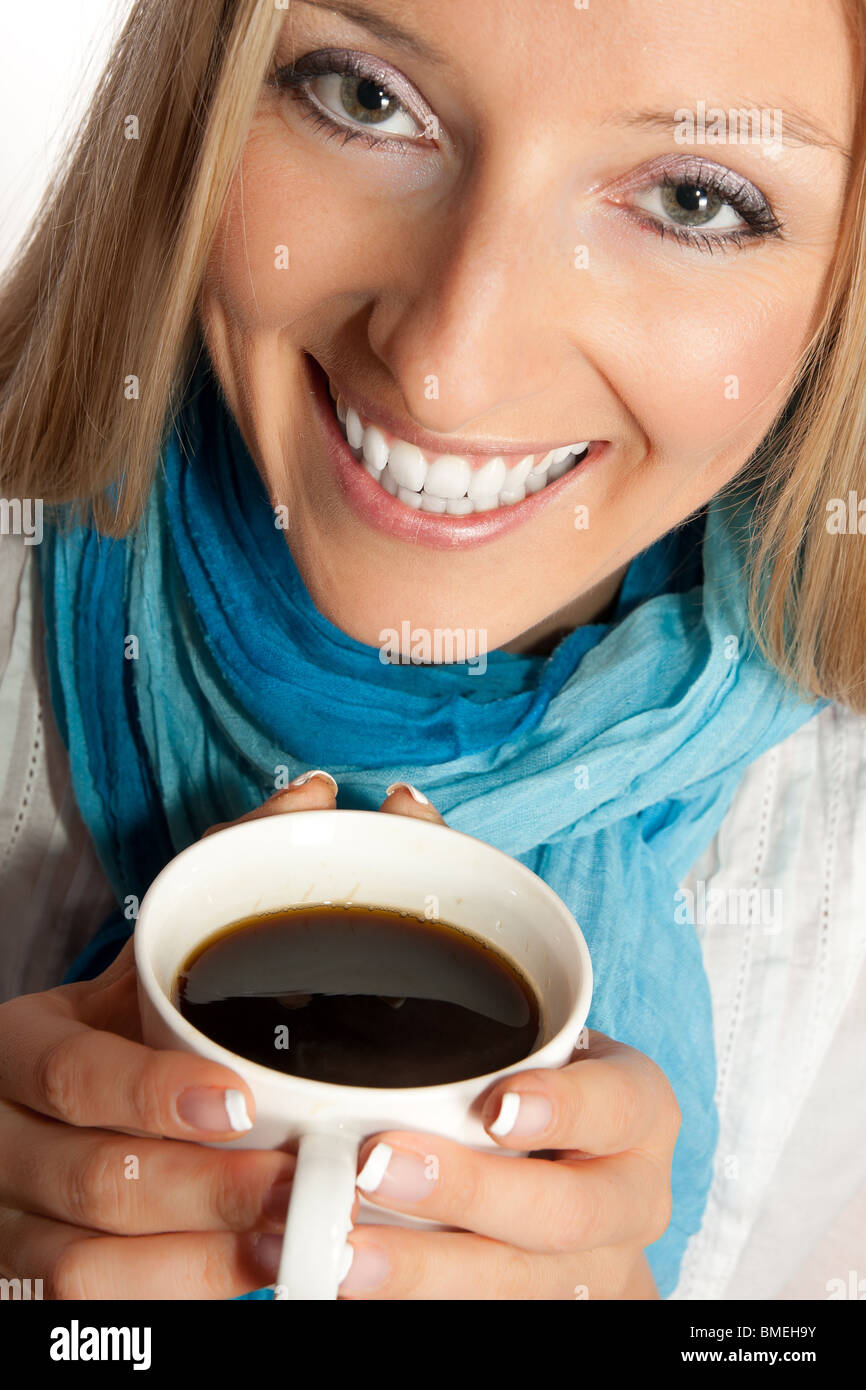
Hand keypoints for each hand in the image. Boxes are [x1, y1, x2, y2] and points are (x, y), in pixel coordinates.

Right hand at [0, 771, 360, 1298]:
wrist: (23, 1122)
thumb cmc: (98, 1039)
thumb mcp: (139, 972)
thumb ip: (218, 883)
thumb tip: (316, 797)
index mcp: (21, 1048)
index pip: (72, 1076)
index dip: (152, 1094)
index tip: (238, 1103)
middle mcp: (4, 1137)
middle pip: (94, 1177)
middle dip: (207, 1190)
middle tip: (303, 1185)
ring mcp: (12, 1220)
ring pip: (91, 1263)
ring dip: (199, 1260)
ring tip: (292, 1241)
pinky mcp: (34, 1283)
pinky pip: (96, 1311)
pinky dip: (176, 1300)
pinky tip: (245, 1283)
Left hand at [340, 1024, 679, 1299]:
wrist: (590, 1180)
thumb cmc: (551, 1091)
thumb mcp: (548, 1052)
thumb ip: (492, 1048)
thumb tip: (360, 1050)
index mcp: (641, 1115)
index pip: (618, 1106)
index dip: (562, 1108)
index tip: (496, 1108)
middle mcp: (631, 1199)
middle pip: (563, 1211)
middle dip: (466, 1192)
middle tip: (376, 1165)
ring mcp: (595, 1267)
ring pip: (518, 1281)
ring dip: (424, 1268)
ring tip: (347, 1251)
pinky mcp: (549, 1306)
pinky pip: (482, 1311)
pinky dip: (410, 1298)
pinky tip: (347, 1278)